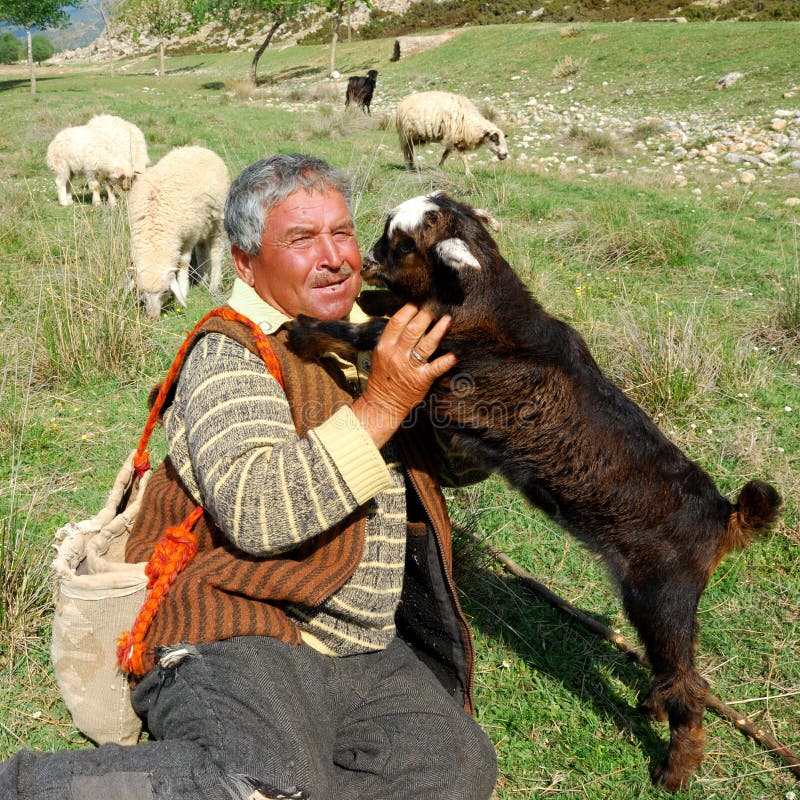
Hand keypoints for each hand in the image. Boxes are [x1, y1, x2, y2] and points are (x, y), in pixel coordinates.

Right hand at [352, 304, 456, 447]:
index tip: (419, 302)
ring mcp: (409, 368)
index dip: (409, 310)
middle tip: (436, 308)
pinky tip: (455, 354)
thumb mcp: (380, 355)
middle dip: (426, 316)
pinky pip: (436, 367)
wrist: (382, 405)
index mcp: (384, 346)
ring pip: (426, 344)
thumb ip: (392, 338)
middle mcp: (396, 355)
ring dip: (439, 331)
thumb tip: (407, 318)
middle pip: (413, 330)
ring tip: (448, 320)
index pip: (396, 322)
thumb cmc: (383, 378)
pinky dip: (446, 360)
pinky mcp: (421, 380)